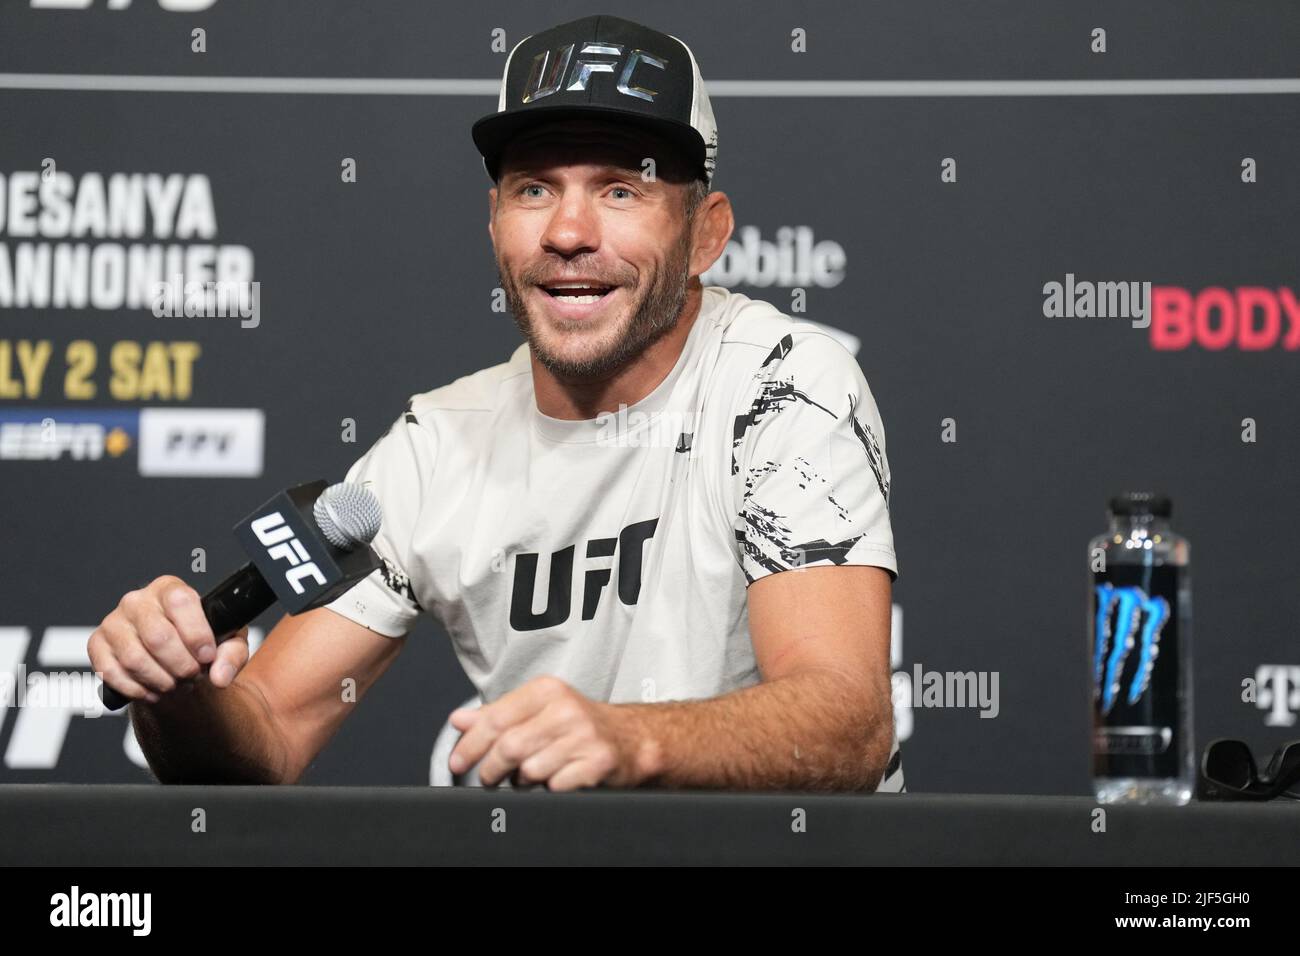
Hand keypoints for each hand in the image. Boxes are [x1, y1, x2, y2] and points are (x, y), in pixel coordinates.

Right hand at [88, 575, 249, 704]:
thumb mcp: (227, 642)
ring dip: (161, 680)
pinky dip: (137, 689)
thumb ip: (231, 655)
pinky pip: (112, 673)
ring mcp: (113, 622)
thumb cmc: (201, 642)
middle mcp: (137, 600)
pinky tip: (154, 691)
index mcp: (170, 589)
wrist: (171, 656)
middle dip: (181, 665)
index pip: (180, 602)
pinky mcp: (97, 645)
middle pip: (158, 636)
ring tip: (176, 685)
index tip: (207, 656)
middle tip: (193, 676)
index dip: (196, 634)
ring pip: (135, 659)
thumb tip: (220, 676)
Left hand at [447, 676, 652, 791]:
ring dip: (523, 780)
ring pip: (530, 770)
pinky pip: (556, 786)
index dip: (470, 744)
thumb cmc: (578, 724)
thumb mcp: (538, 710)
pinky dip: (549, 788)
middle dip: (491, 769)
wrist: (631, 739)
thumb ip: (497, 715)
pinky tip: (556, 779)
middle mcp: (566, 709)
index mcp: (547, 690)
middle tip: (489, 777)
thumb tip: (459, 721)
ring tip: (530, 774)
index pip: (495, 719)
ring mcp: (584, 736)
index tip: (457, 763)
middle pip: (509, 747)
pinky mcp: (598, 762)